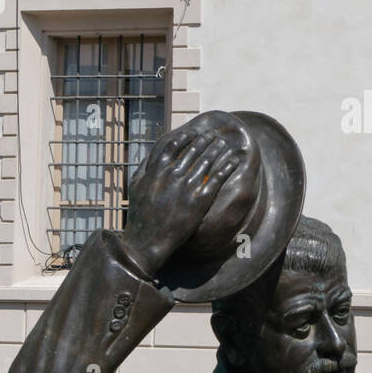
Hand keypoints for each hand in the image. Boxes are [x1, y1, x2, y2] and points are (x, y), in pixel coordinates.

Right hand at [121, 129, 242, 277]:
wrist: (148, 239)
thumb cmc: (140, 213)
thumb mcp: (136, 185)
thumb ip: (143, 167)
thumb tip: (151, 154)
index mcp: (157, 169)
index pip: (174, 145)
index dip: (186, 136)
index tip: (193, 133)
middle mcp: (174, 174)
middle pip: (193, 150)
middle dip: (204, 140)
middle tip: (212, 135)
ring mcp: (187, 187)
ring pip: (207, 161)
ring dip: (216, 149)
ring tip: (222, 143)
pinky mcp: (200, 200)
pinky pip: (217, 178)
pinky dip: (227, 167)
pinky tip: (235, 160)